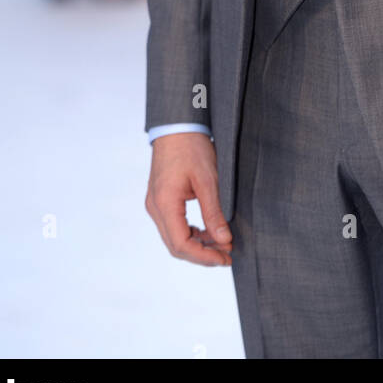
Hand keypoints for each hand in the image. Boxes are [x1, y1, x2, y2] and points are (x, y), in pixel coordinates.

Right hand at [145, 134, 232, 267]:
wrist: (177, 125)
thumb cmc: (191, 147)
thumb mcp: (208, 180)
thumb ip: (214, 212)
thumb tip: (224, 240)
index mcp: (164, 204)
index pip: (181, 244)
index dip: (205, 257)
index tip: (226, 257)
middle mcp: (155, 207)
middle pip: (176, 246)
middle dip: (202, 254)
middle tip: (227, 255)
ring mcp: (155, 203)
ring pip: (174, 237)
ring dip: (197, 244)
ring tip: (222, 244)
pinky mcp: (160, 199)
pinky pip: (173, 225)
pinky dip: (191, 232)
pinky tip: (209, 231)